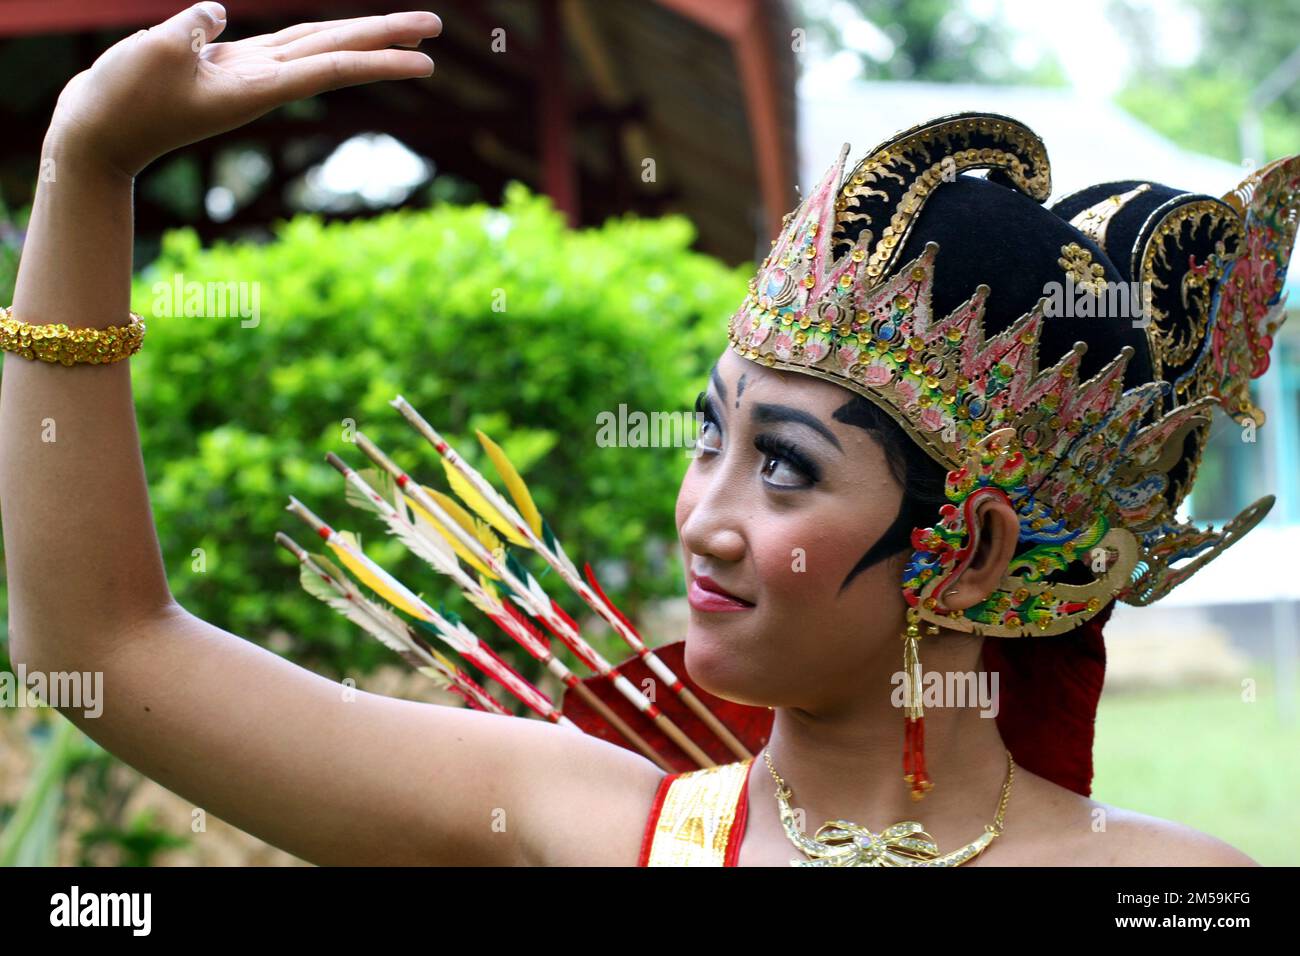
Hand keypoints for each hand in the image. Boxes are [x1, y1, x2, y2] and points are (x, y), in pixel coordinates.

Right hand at [47, 3, 440, 177]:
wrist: (95, 135)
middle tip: (437, 26)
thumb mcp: (156, 54)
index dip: (379, 57)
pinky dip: (312, 34)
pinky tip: (338, 33)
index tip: (426, 58)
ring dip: (360, 36)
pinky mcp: (225, 68)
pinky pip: (280, 44)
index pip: (331, 66)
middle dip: (387, 38)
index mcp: (255, 87)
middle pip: (336, 51)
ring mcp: (246, 75)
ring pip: (314, 46)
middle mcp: (262, 82)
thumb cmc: (121, 100)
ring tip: (406, 29)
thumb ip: (195, 29)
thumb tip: (219, 13)